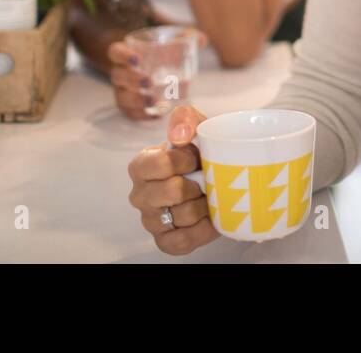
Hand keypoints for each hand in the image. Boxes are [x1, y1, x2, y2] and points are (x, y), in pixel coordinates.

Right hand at [108, 30, 209, 119]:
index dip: (122, 56)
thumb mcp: (171, 40)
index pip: (115, 52)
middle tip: (149, 82)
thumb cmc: (161, 51)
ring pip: (122, 97)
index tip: (136, 59)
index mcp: (127, 53)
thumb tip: (202, 40)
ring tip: (153, 102)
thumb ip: (186, 36)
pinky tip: (156, 116)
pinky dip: (142, 115)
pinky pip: (130, 113)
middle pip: (118, 76)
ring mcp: (123, 90)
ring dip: (135, 101)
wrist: (155, 67)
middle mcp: (121, 72)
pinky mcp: (129, 105)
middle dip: (131, 80)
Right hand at [128, 105, 219, 255]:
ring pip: (182, 216)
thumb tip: (179, 134)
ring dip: (203, 205)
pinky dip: (202, 230)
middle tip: (204, 178)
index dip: (184, 160)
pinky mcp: (165, 241)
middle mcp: (140, 195)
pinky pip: (182, 241)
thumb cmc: (200, 151)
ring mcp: (150, 220)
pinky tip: (209, 217)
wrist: (220, 176)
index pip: (159, 164)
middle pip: (172, 191)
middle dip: (196, 183)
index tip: (195, 157)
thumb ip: (185, 118)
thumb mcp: (196, 126)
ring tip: (208, 196)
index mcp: (141, 165)